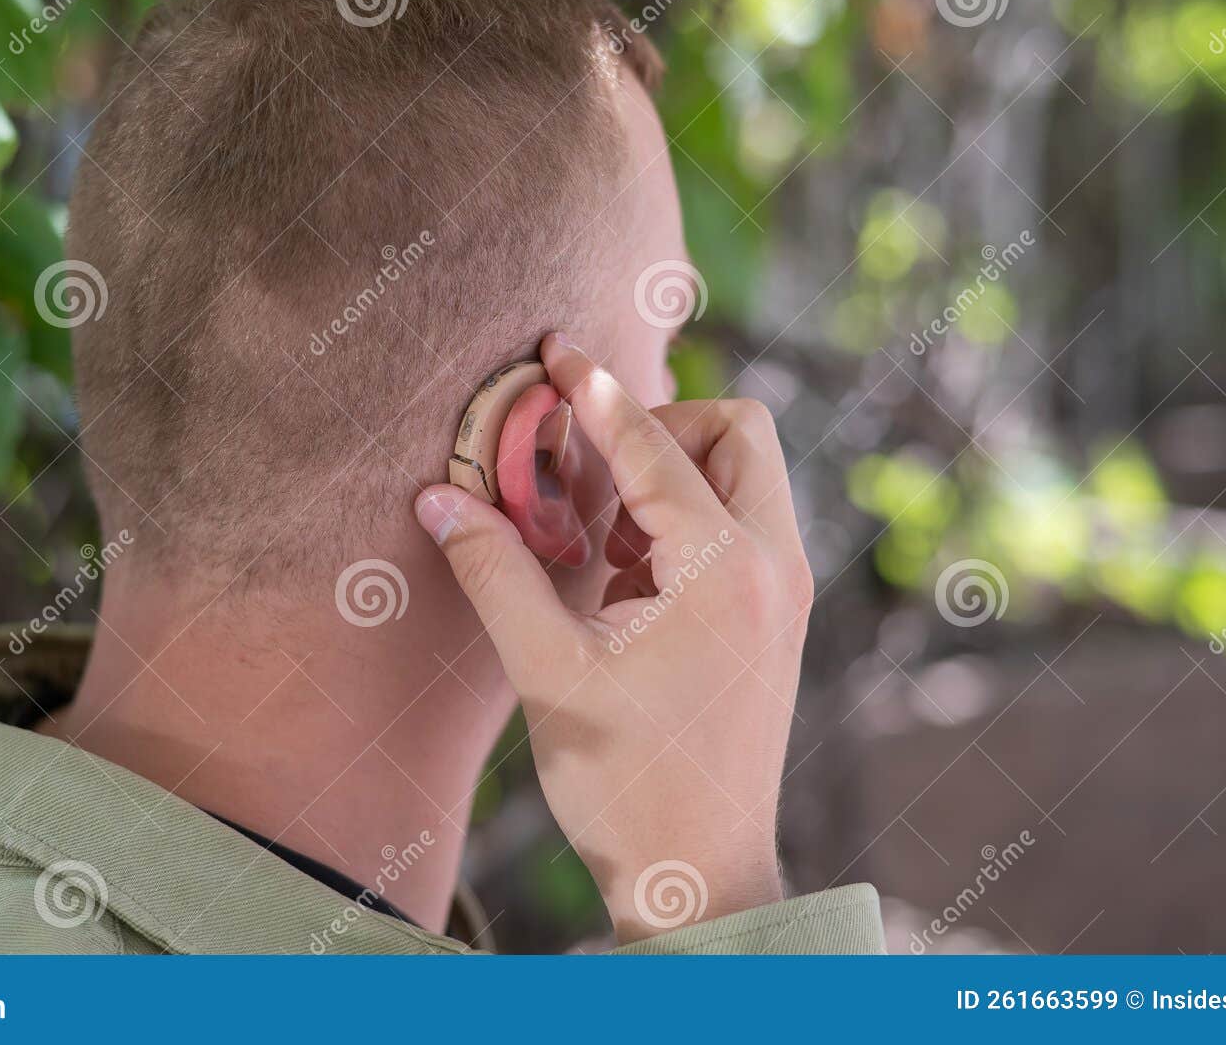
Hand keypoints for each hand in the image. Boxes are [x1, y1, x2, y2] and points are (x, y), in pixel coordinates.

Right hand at [414, 333, 812, 942]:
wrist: (701, 874)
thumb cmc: (627, 784)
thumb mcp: (547, 672)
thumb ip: (494, 571)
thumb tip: (440, 498)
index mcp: (722, 570)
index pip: (654, 446)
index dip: (594, 394)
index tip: (554, 351)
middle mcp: (775, 566)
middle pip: (739, 430)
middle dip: (661, 425)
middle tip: (589, 468)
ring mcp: (785, 591)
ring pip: (747, 474)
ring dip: (673, 475)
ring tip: (601, 542)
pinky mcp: (777, 615)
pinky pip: (743, 524)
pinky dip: (688, 520)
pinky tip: (625, 581)